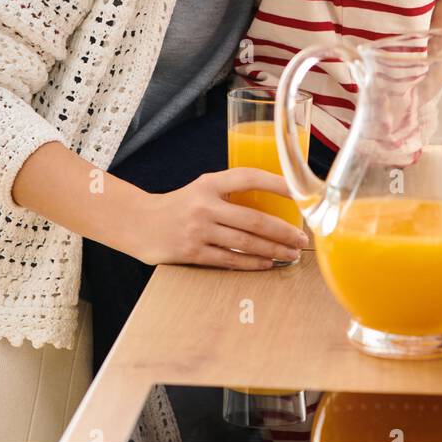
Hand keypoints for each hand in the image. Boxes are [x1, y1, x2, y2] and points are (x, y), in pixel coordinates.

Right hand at [128, 169, 310, 268]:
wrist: (140, 223)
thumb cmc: (179, 206)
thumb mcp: (202, 189)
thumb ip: (229, 192)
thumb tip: (273, 202)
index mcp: (209, 183)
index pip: (249, 178)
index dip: (277, 184)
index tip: (299, 193)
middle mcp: (205, 205)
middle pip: (254, 219)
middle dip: (283, 231)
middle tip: (302, 239)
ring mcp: (198, 230)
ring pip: (246, 242)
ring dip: (274, 250)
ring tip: (291, 254)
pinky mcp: (192, 252)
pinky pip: (230, 259)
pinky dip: (252, 263)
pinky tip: (267, 264)